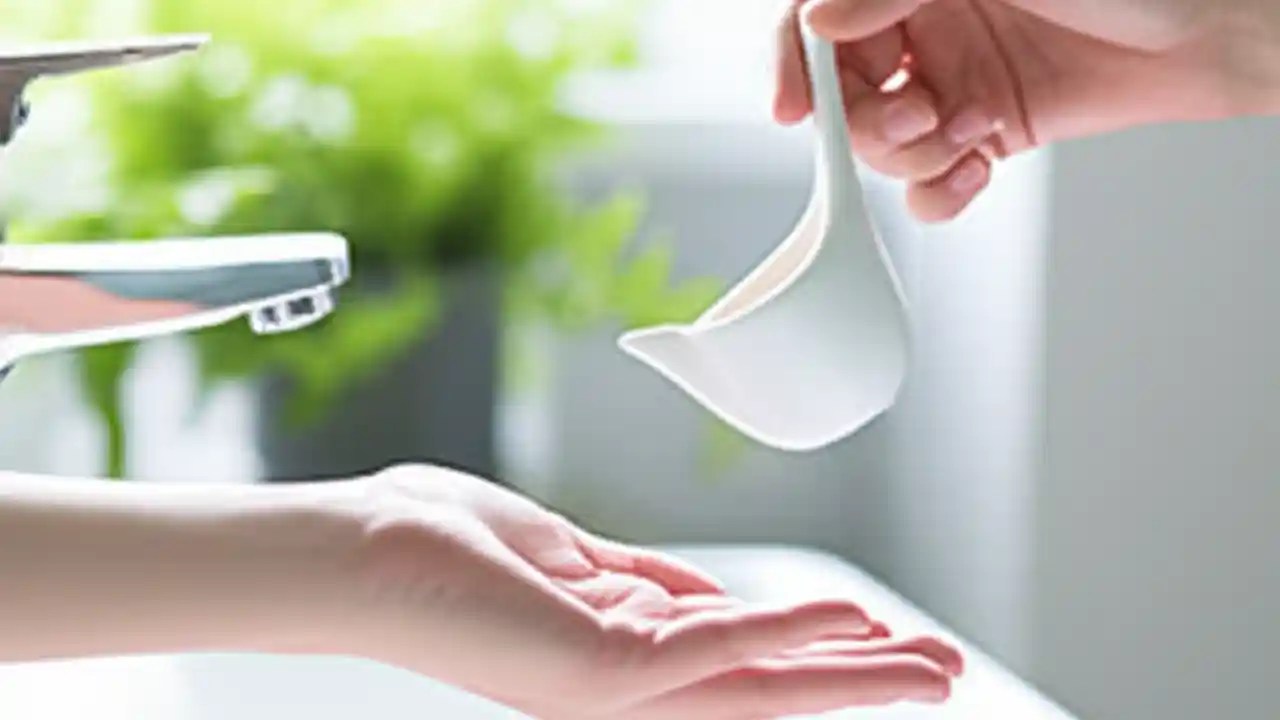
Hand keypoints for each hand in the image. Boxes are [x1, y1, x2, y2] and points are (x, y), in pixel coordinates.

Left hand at [335, 465, 962, 718]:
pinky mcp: (600, 666)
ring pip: (759, 682)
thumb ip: (648, 583)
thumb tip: (722, 598)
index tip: (873, 632)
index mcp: (618, 655)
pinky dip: (786, 631)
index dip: (815, 646)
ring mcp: (614, 683)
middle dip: (859, 677)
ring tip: (930, 667)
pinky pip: (713, 646)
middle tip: (941, 673)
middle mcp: (625, 684)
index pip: (738, 657)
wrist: (363, 553)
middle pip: (766, 687)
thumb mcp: (575, 561)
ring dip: (852, 671)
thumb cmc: (446, 547)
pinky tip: (846, 624)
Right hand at [776, 0, 1279, 220]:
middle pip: (846, 94)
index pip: (821, 21)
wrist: (1207, 34)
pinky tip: (976, 170)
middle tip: (916, 114)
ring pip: (884, 144)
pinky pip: (932, 182)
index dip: (795, 63)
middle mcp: (927, 30)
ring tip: (968, 135)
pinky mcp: (988, 134)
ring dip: (914, 154)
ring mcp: (955, 85)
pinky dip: (944, 192)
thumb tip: (820, 24)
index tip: (791, 106)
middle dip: (869, 119)